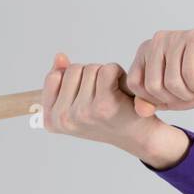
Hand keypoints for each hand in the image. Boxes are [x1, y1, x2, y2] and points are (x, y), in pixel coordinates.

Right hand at [40, 52, 154, 151]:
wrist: (140, 137)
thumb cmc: (110, 119)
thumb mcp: (79, 103)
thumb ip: (63, 79)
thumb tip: (59, 56)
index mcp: (52, 120)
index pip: (54, 77)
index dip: (76, 80)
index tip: (88, 99)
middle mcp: (64, 119)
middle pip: (73, 70)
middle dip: (91, 76)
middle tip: (104, 98)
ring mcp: (82, 113)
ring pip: (91, 68)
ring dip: (105, 76)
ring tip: (114, 96)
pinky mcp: (104, 105)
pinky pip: (107, 70)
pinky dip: (119, 74)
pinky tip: (123, 91)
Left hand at [125, 29, 193, 116]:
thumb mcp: (173, 96)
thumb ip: (153, 102)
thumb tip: (141, 111)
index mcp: (146, 51)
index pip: (136, 84)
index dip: (156, 99)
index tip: (174, 96)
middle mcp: (158, 40)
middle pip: (153, 86)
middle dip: (175, 99)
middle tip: (191, 93)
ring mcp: (176, 36)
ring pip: (172, 82)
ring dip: (190, 94)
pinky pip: (189, 73)